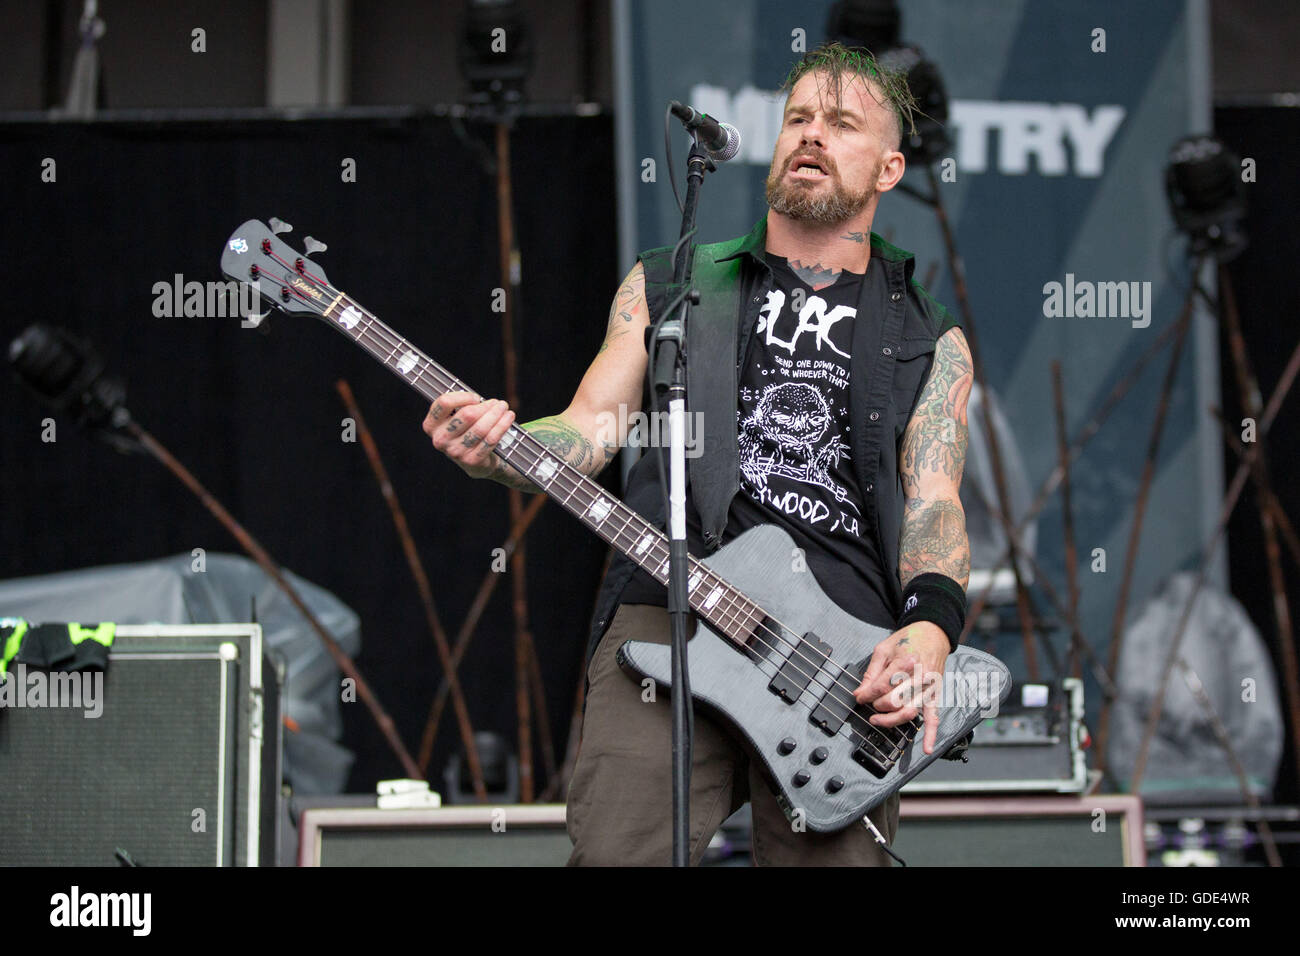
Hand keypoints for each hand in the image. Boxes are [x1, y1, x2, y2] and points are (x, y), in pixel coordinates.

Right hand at [422, 390, 515, 478]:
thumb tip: (477, 399)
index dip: (463, 396)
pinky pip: (490, 439)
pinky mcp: (471, 460)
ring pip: (480, 428)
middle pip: (467, 414)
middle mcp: (440, 440)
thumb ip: (460, 405)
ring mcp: (455, 452)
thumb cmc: (466, 432)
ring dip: (496, 414)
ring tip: (504, 408)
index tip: (476, 398)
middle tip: (498, 402)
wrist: (476, 462)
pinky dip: (502, 426)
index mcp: (431, 425)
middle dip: (486, 406)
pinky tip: (508, 417)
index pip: (444, 402)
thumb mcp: (456, 418)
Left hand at [853, 621, 949, 754]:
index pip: (880, 686)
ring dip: (891, 721)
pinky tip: (928, 748)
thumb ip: (871, 672)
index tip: (859, 698)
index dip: (866, 695)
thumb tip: (860, 693)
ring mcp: (928, 688)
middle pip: (893, 701)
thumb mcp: (883, 649)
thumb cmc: (907, 640)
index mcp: (904, 662)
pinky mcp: (935, 695)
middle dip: (876, 705)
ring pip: (908, 712)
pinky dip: (932, 734)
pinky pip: (934, 717)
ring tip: (877, 720)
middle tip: (869, 702)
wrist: (933, 635)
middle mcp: (918, 676)